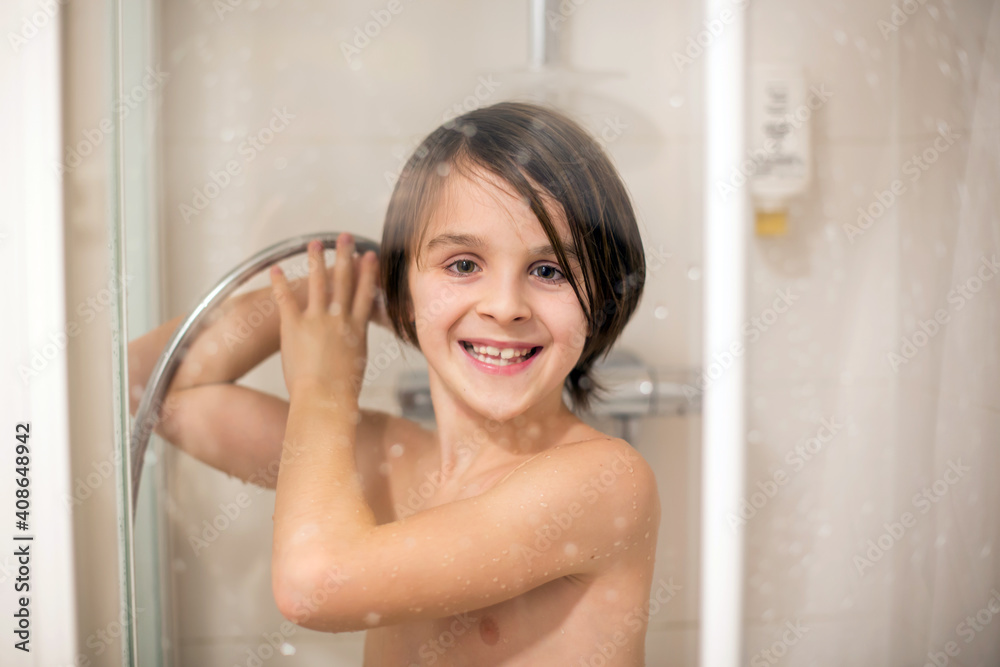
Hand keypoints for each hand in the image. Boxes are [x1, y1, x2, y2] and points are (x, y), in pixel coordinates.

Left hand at [270, 233, 377, 400]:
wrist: (325, 399)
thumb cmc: (342, 392)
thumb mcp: (357, 365)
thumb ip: (354, 347)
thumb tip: (353, 341)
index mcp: (357, 329)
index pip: (365, 293)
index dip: (367, 272)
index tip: (368, 254)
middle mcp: (339, 319)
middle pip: (344, 280)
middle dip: (344, 255)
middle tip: (344, 237)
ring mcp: (316, 321)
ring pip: (317, 283)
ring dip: (316, 260)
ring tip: (315, 243)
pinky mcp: (294, 327)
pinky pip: (285, 299)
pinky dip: (279, 283)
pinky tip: (276, 269)